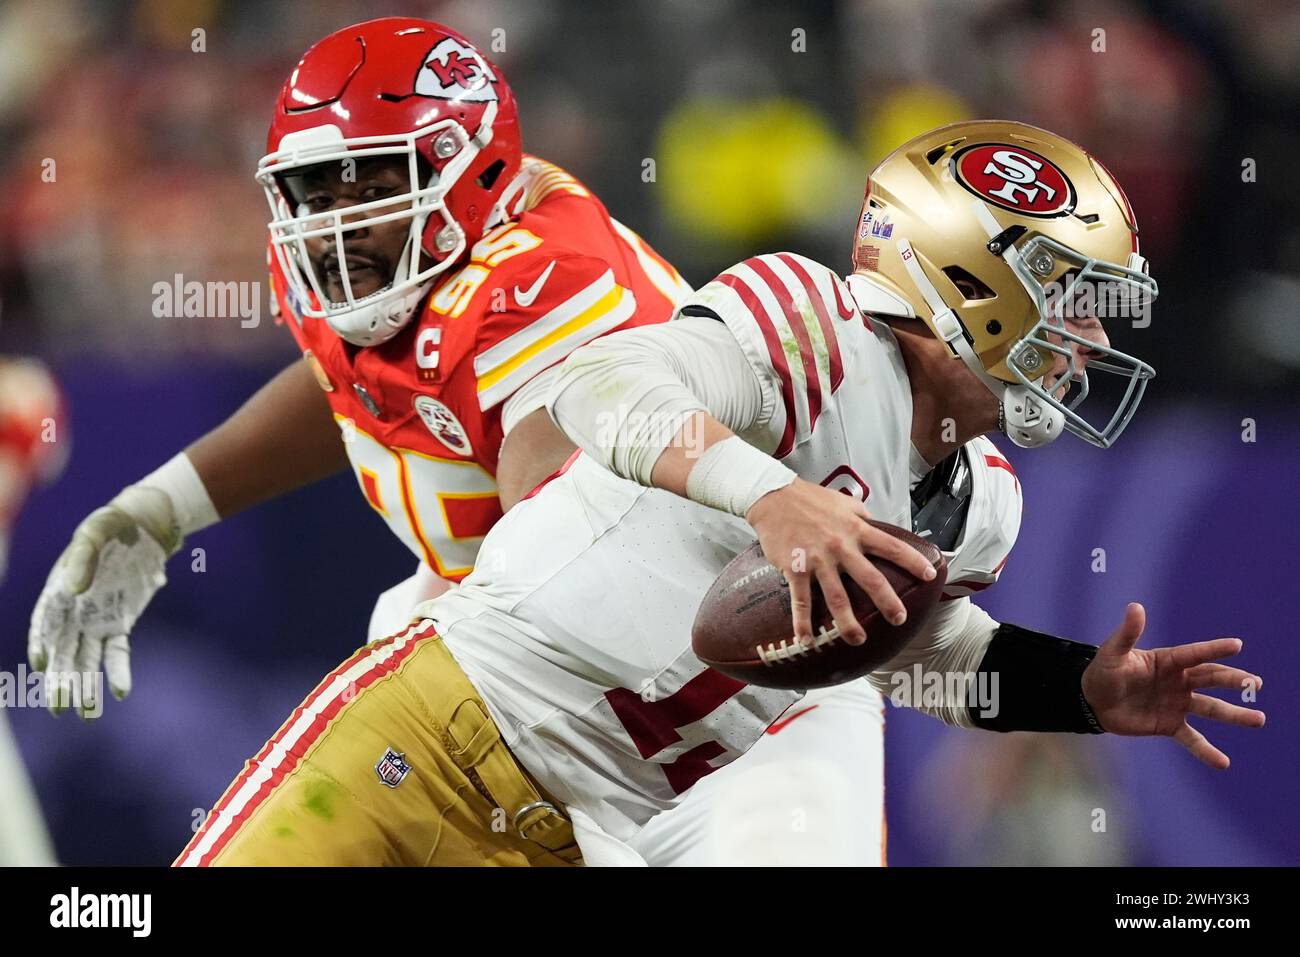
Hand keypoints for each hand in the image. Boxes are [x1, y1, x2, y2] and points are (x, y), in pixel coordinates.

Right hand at [28, 487, 178, 717]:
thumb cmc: (111, 526)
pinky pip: (117, 651)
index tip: (41, 664)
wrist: (143, 526)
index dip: (42, 643)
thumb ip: (82, 559)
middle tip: (58, 708)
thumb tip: (73, 591)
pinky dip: (117, 671)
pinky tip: (119, 691)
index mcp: (58, 590)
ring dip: (85, 684)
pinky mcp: (120, 623)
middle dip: (59, 679)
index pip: (45, 623)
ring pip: (86, 659)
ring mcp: (96, 620)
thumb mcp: (95, 533)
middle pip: (62, 651)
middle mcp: (73, 611)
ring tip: (85, 714)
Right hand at [745, 478, 937, 646]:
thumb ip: (862, 517)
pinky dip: (803, 623)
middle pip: (870, 579)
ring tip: (858, 639)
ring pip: (837, 598)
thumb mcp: (844, 502)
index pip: (891, 546)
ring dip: (848, 623)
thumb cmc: (810, 498)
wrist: (773, 497)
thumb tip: (877, 525)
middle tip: (899, 619)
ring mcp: (818, 560)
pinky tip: (807, 640)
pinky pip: (801, 601)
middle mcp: (840, 546)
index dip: (912, 561)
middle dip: (888, 602)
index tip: (929, 575)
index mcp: (856, 529)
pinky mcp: (795, 568)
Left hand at [1082, 603, 1264, 768]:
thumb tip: (1136, 607)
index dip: (1214, 648)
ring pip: (1211, 709)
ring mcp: (1177, 704)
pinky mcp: (1169, 725)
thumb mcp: (1113, 652)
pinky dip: (1206, 751)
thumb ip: (1127, 633)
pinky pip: (1192, 739)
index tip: (1237, 644)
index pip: (1195, 654)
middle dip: (1234, 681)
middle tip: (1256, 683)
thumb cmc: (1102, 672)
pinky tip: (1223, 763)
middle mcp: (1179, 681)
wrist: (1091, 702)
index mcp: (1168, 661)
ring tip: (1259, 719)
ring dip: (1234, 715)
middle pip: (1211, 679)